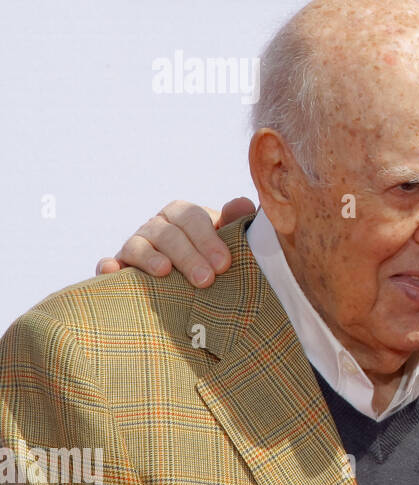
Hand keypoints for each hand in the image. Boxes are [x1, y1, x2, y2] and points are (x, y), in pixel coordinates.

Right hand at [95, 197, 253, 287]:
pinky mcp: (119, 265)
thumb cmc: (210, 252)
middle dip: (188, 256)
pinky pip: (109, 263)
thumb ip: (233, 222)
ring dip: (150, 258)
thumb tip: (243, 204)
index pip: (192, 218)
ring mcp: (135, 244)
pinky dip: (108, 266)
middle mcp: (156, 225)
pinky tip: (113, 272)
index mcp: (182, 214)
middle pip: (168, 234)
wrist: (186, 276)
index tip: (224, 264)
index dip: (207, 239)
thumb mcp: (224, 236)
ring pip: (138, 245)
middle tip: (206, 279)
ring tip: (164, 272)